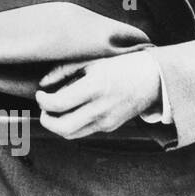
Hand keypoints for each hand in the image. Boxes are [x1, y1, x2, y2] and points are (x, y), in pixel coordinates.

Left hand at [34, 51, 163, 139]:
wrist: (154, 79)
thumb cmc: (122, 66)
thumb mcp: (91, 61)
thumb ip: (63, 71)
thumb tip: (43, 83)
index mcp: (95, 87)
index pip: (59, 103)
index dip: (43, 101)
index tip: (40, 93)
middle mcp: (101, 108)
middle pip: (62, 127)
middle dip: (46, 119)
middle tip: (44, 107)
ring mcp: (107, 121)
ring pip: (71, 134)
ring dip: (57, 125)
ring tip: (54, 110)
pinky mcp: (110, 127)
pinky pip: (83, 131)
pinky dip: (71, 125)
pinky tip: (71, 111)